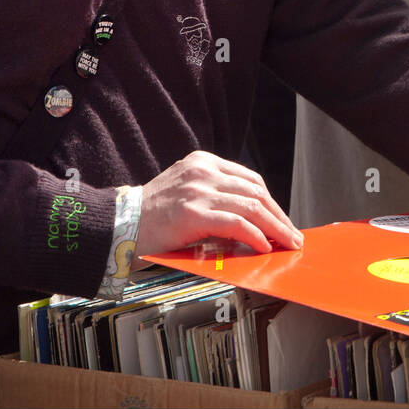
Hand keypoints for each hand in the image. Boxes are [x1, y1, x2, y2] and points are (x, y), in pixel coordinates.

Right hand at [133, 151, 302, 257]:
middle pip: (256, 191)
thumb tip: (252, 223)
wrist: (116, 226)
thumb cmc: (150, 217)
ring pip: (251, 206)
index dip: (272, 202)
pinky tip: (263, 246)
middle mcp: (202, 171)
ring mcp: (198, 190)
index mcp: (202, 162)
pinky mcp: (193, 212)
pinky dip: (255, 235)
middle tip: (292, 236)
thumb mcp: (186, 195)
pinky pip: (236, 223)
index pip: (250, 179)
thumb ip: (215, 199)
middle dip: (279, 216)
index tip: (282, 220)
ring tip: (285, 244)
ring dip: (275, 228)